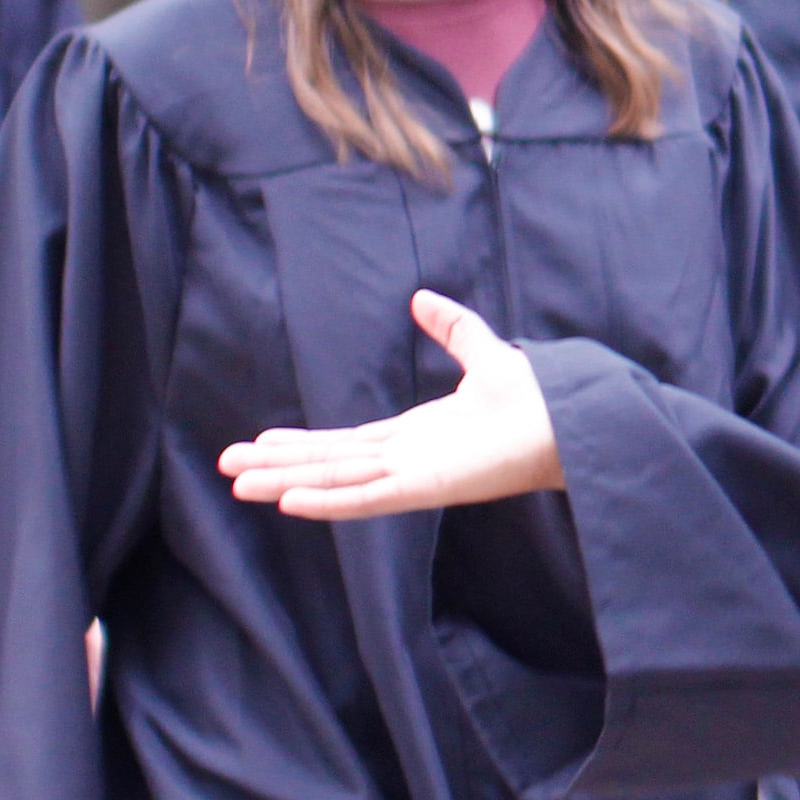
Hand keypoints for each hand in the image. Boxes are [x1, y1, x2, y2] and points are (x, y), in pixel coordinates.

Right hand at [219, 291, 563, 519]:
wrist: (571, 419)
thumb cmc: (536, 399)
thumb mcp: (483, 353)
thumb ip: (453, 328)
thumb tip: (422, 298)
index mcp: (417, 433)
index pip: (346, 440)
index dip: (302, 441)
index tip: (262, 439)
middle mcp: (407, 458)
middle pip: (328, 462)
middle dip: (278, 463)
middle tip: (227, 466)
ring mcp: (413, 476)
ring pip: (336, 480)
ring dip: (287, 481)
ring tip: (239, 483)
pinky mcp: (426, 489)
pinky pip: (367, 498)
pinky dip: (328, 501)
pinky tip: (290, 500)